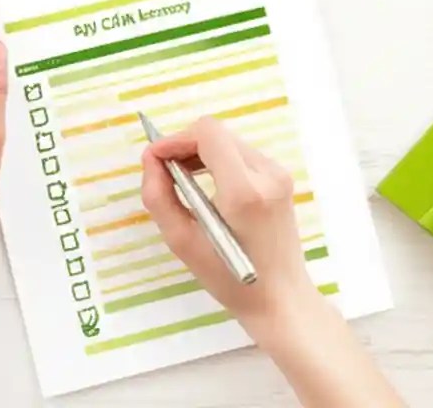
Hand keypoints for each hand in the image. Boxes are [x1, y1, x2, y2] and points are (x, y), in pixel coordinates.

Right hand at [140, 117, 319, 338]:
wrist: (281, 299)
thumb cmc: (231, 280)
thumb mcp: (182, 241)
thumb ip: (160, 196)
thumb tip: (151, 160)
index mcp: (244, 191)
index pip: (208, 133)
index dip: (176, 140)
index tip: (156, 159)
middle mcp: (267, 175)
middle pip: (217, 134)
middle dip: (185, 147)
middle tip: (165, 174)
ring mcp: (279, 176)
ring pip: (229, 142)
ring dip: (201, 154)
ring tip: (184, 183)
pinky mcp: (281, 181)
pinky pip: (242, 156)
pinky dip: (219, 163)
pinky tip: (208, 189)